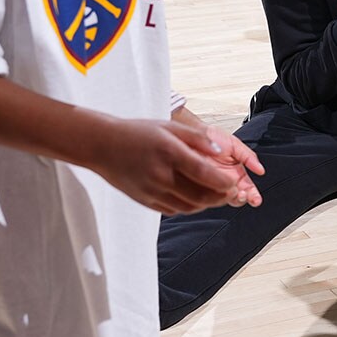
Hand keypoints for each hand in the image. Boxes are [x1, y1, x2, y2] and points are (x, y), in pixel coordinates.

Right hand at [94, 118, 264, 214]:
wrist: (102, 146)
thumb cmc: (137, 132)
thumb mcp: (169, 127)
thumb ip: (198, 139)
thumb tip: (222, 152)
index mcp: (169, 153)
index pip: (205, 174)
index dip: (224, 182)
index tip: (234, 182)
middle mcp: (161, 175)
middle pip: (201, 196)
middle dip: (221, 197)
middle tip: (231, 192)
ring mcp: (152, 191)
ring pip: (190, 207)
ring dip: (207, 204)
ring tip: (217, 195)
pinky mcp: (146, 201)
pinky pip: (175, 210)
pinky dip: (190, 207)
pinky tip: (196, 197)